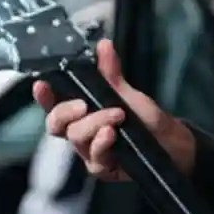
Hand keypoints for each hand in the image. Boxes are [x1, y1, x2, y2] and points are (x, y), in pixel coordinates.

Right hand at [33, 38, 195, 180]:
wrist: (172, 143)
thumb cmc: (146, 118)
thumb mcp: (128, 93)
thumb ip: (111, 74)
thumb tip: (104, 44)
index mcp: (81, 113)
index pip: (54, 105)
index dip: (43, 97)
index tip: (41, 85)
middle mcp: (80, 132)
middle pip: (57, 124)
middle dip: (66, 112)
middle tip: (83, 104)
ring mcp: (89, 152)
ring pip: (76, 138)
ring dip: (94, 124)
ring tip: (117, 115)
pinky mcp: (102, 169)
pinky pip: (93, 158)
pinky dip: (101, 144)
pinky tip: (112, 135)